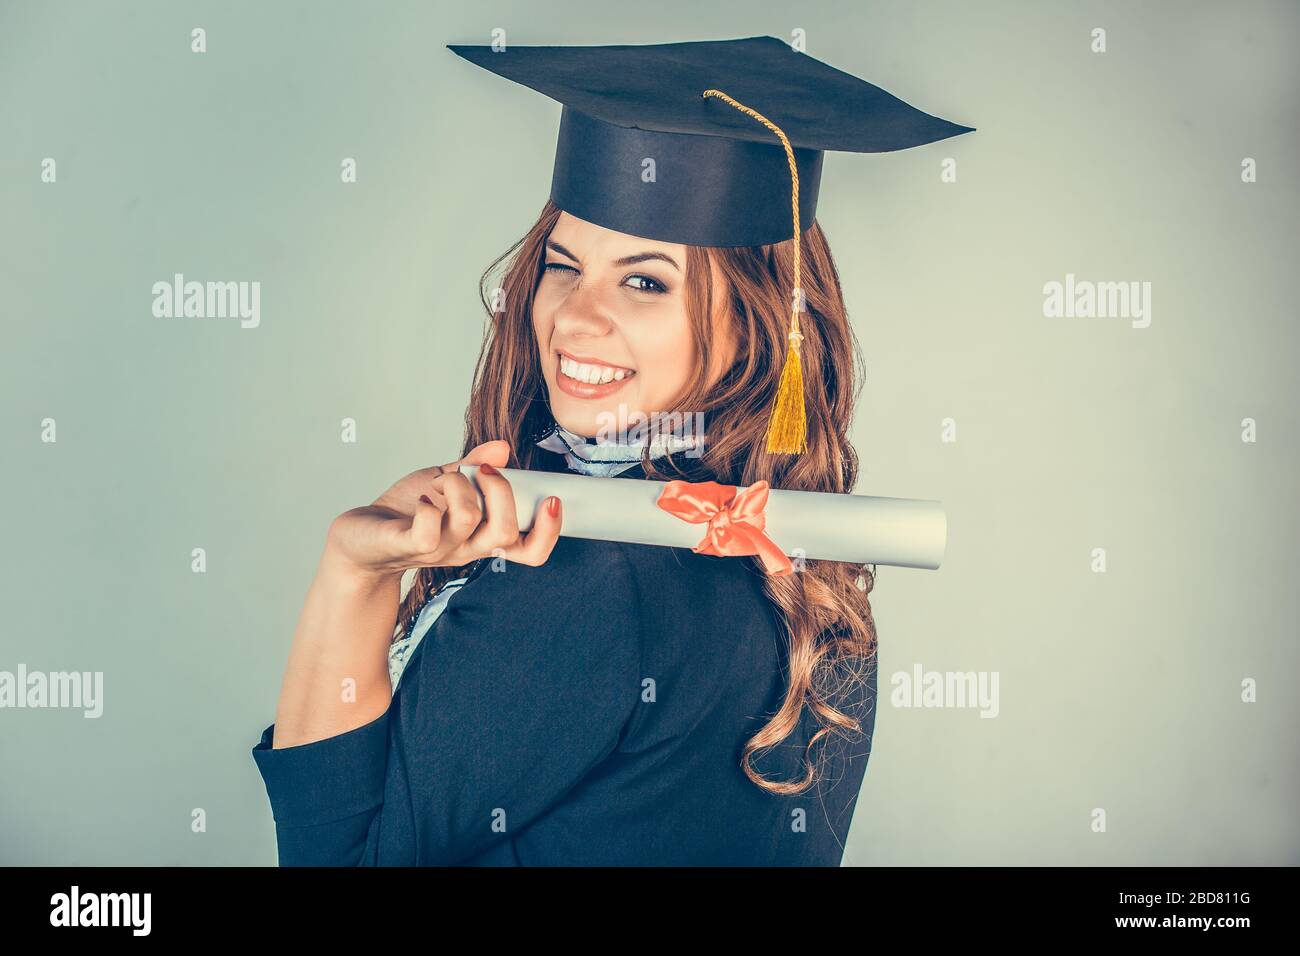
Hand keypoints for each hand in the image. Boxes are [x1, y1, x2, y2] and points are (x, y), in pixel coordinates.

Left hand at [323, 440, 561, 582]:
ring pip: (468, 520)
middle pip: (505, 533)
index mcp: (482, 536)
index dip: (549, 531)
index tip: (551, 500)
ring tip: (442, 480)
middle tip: (482, 471)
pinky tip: (422, 499)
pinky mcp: (406, 546)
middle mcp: (465, 548)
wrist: (359, 539)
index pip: (529, 551)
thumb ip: (474, 465)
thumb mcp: (444, 482)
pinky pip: (427, 532)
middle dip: (501, 491)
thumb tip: (502, 447)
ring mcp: (437, 550)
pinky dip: (428, 506)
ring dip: (458, 486)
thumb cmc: (404, 512)